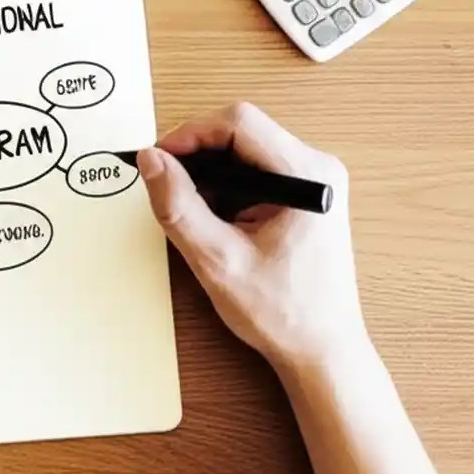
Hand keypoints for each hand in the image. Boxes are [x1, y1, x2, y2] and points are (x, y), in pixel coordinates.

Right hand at [137, 102, 366, 367]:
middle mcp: (318, 169)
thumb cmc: (283, 314)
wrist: (322, 350)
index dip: (190, 134)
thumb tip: (150, 161)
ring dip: (209, 171)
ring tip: (188, 208)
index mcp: (308, 177)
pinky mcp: (305, 195)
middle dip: (196, 153)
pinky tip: (212, 218)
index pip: (239, 123)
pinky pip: (255, 170)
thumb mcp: (217, 261)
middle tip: (163, 184)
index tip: (157, 160)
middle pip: (242, 131)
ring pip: (245, 149)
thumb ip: (179, 207)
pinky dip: (225, 185)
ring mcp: (314, 181)